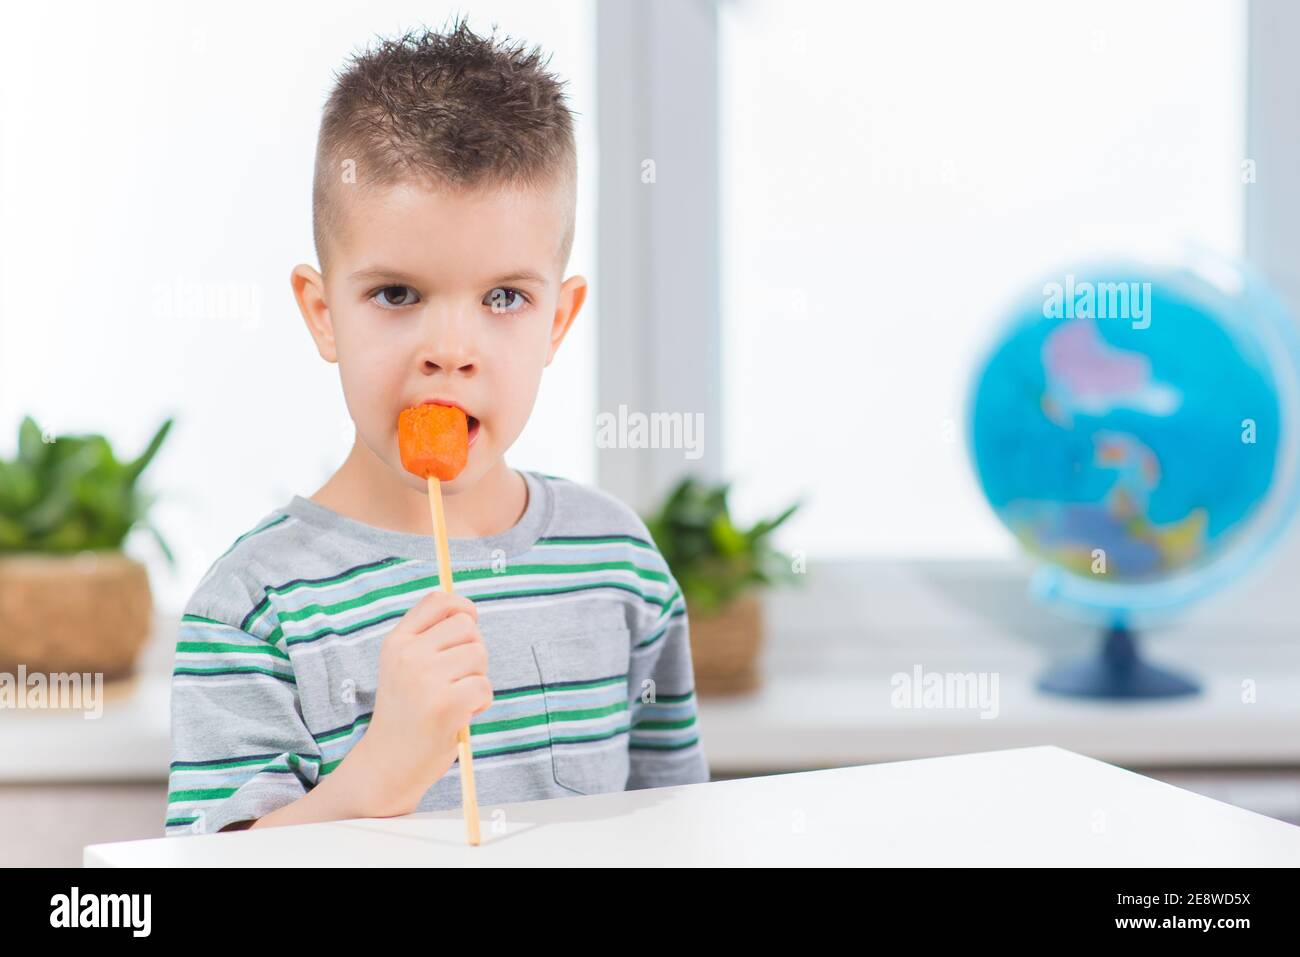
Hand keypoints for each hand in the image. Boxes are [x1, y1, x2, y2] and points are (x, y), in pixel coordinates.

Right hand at [355, 590, 492, 815]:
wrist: (388, 764)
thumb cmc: (407, 713)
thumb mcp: (404, 667)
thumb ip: (429, 638)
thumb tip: (469, 612)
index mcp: (397, 642)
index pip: (438, 601)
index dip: (462, 608)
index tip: (467, 624)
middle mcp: (408, 656)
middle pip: (468, 627)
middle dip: (473, 650)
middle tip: (458, 678)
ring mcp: (426, 679)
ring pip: (479, 655)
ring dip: (477, 678)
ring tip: (456, 699)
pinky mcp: (446, 705)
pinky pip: (485, 687)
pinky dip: (480, 703)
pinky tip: (460, 715)